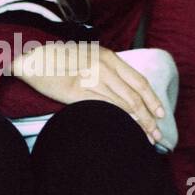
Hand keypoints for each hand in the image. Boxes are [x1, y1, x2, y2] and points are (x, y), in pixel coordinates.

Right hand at [9, 41, 165, 145]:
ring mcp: (90, 78)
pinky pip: (103, 107)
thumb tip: (125, 89)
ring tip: (145, 137)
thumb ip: (107, 69)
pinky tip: (125, 130)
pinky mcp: (76, 92)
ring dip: (138, 123)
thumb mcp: (89, 57)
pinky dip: (118, 120)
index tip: (161, 114)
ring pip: (122, 104)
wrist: (33, 57)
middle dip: (149, 117)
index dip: (152, 99)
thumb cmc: (60, 59)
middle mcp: (102, 66)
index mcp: (108, 57)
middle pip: (134, 96)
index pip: (138, 81)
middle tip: (157, 133)